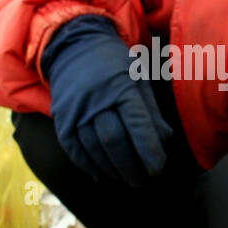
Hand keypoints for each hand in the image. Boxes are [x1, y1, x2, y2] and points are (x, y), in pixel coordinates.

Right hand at [41, 16, 172, 186]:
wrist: (74, 47)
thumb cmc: (115, 65)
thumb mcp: (139, 78)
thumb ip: (151, 110)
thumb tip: (165, 141)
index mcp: (120, 86)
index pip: (137, 125)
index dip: (149, 151)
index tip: (157, 169)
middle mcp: (96, 99)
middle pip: (114, 141)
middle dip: (131, 166)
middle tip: (143, 179)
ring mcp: (75, 110)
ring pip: (94, 149)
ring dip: (112, 170)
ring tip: (126, 179)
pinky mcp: (62, 119)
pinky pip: (75, 150)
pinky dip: (90, 167)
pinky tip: (103, 175)